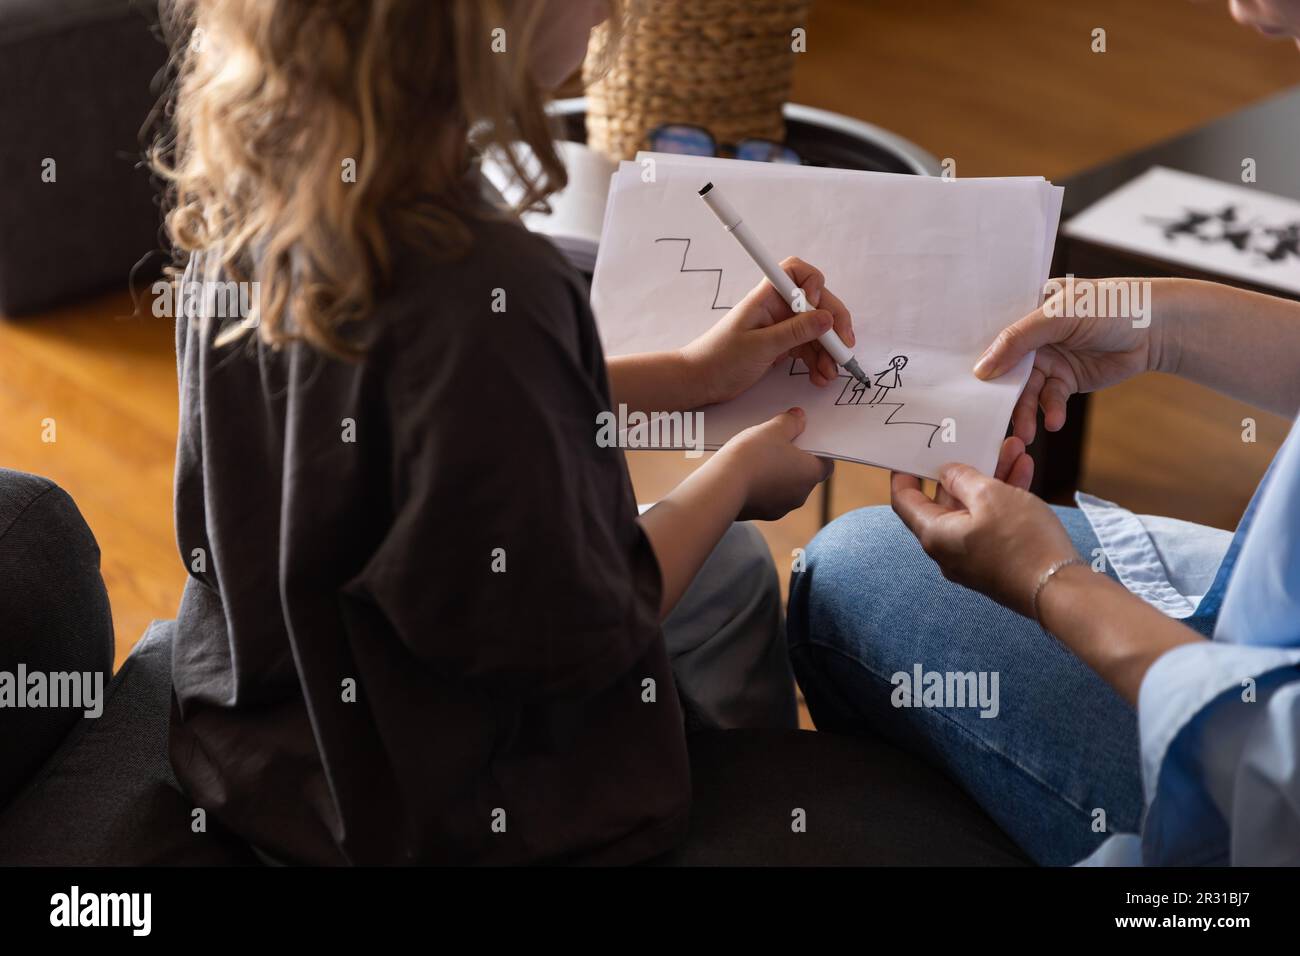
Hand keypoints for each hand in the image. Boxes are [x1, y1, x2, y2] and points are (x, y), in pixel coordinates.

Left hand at [681, 257, 854, 404]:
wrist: (700, 381)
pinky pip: (807, 347)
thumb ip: (795, 332)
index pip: (796, 272)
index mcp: (766, 297)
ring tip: (829, 374)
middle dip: (833, 324)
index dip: (813, 282)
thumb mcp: (760, 346)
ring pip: (815, 329)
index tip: (819, 305)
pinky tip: (819, 376)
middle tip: (844, 348)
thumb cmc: (720, 358)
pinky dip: (816, 360)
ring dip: (827, 350)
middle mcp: (775, 307)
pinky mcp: (780, 344)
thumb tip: (827, 318)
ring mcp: (779, 326)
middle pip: (815, 304)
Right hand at [718, 407, 833, 520]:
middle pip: (803, 474)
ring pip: (783, 486)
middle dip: (792, 460)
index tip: (803, 438)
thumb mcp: (773, 430)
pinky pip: (765, 496)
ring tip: (757, 457)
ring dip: (775, 474)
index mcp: (810, 474)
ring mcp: (780, 508)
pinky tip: (745, 473)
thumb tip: (799, 418)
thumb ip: (790, 423)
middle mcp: (800, 495)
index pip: (825, 463)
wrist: (721, 487)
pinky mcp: (760, 514)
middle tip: (777, 443)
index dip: (816, 450)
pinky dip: (760, 486)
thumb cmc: (752, 456)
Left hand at [889, 437, 1075, 617]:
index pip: (905, 501)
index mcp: (934, 534)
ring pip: (976, 509)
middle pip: (946, 502)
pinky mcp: (997, 561)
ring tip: (1013, 449)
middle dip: (965, 469)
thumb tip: (947, 473)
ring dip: (992, 478)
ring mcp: (973, 558)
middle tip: (977, 442)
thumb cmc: (1021, 541)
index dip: (904, 475)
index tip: (909, 454)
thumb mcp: (990, 495)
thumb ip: (962, 478)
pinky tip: (1024, 470)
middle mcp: (948, 550)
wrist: (1060, 589)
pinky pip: (994, 523)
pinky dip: (1006, 498)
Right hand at [972, 276, 1179, 444]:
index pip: (992, 336)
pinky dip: (1051, 412)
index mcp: (1025, 310)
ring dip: (1026, 412)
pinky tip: (1055, 421)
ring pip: (1026, 391)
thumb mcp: (1059, 316)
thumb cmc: (1111, 305)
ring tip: (1028, 432)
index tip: (962, 386)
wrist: (1157, 328)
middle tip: (995, 420)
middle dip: (1002, 396)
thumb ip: (1018, 340)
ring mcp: (1049, 359)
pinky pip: (1050, 400)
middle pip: (1006, 370)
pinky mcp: (1066, 380)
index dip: (977, 360)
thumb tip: (982, 369)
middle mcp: (1033, 337)